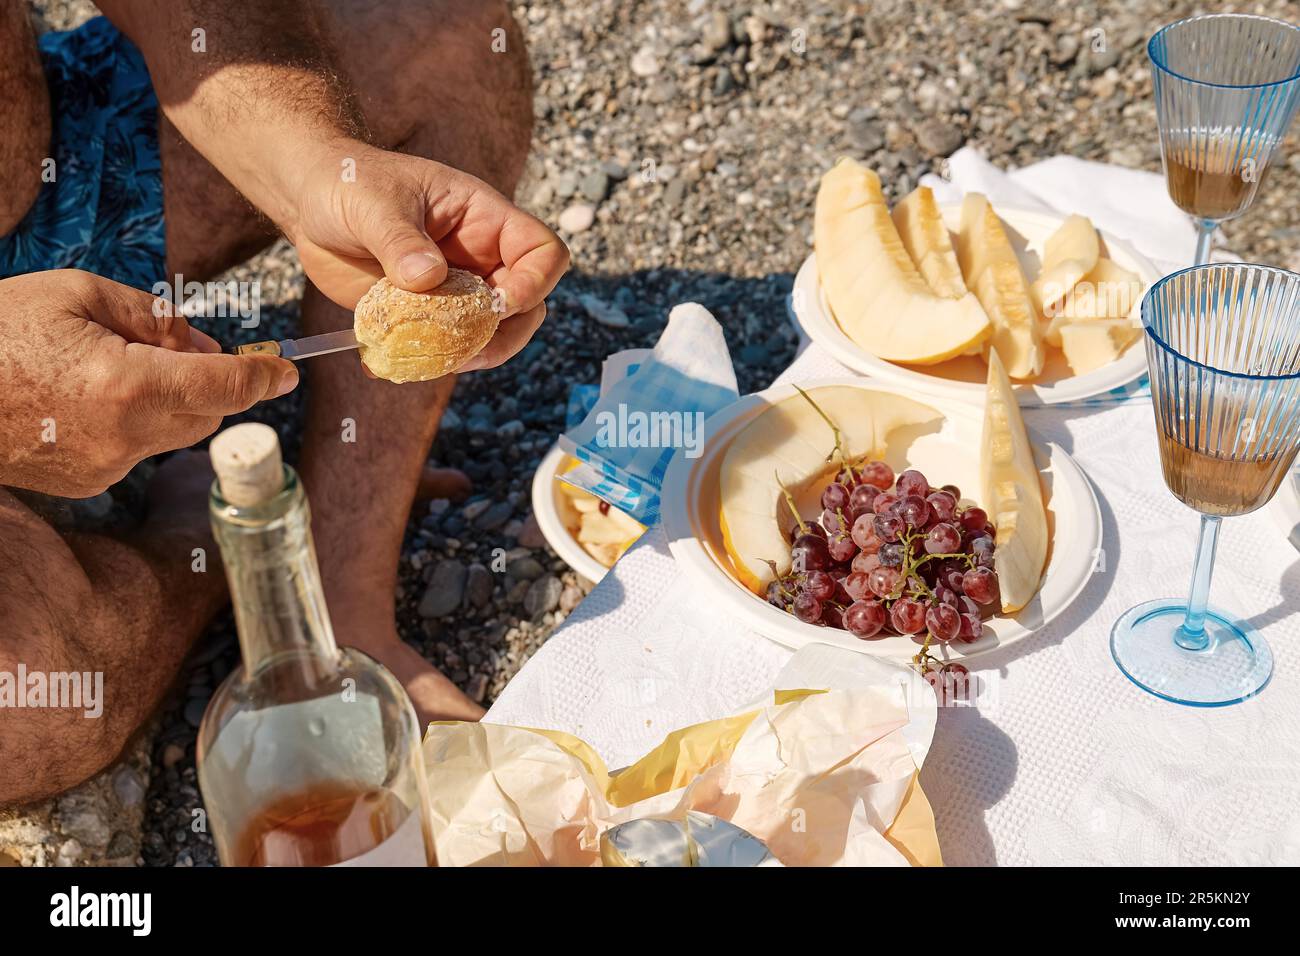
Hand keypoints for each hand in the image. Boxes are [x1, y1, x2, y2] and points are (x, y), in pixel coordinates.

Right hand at [0, 270, 297, 497]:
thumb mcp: (75, 294)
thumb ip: (152, 318)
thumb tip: (199, 345)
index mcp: (128, 385)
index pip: (224, 385)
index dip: (263, 376)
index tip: (287, 370)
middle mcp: (125, 436)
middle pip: (207, 412)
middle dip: (210, 382)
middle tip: (179, 347)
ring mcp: (105, 466)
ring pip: (174, 433)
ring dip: (173, 401)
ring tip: (120, 365)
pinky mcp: (86, 482)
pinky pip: (136, 449)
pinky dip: (136, 421)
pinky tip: (91, 395)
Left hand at [289, 144, 568, 371]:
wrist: (311, 202)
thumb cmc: (350, 183)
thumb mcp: (372, 203)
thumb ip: (401, 240)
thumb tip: (429, 278)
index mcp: (484, 219)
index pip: (542, 251)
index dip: (535, 282)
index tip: (499, 303)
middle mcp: (480, 258)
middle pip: (529, 306)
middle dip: (506, 335)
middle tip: (468, 351)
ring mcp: (457, 290)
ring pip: (491, 335)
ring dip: (468, 356)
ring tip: (427, 362)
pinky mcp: (426, 315)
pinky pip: (444, 347)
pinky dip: (424, 363)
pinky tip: (385, 363)